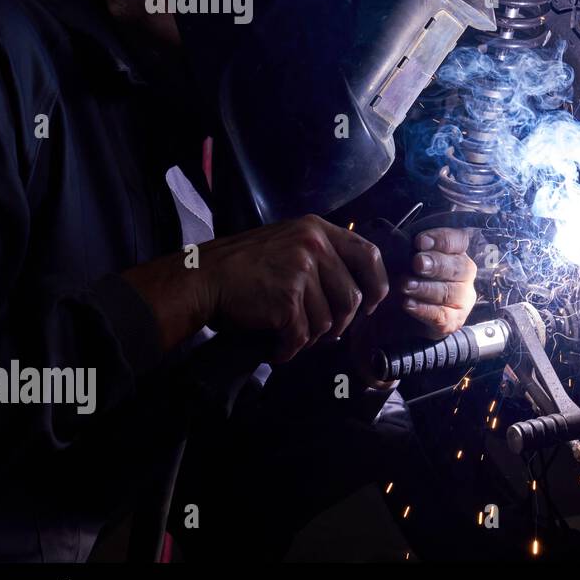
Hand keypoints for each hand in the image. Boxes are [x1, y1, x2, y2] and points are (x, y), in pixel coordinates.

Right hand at [123, 214, 389, 361]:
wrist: (203, 278)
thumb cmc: (245, 268)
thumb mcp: (288, 243)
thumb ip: (322, 257)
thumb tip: (358, 292)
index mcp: (317, 230)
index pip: (369, 254)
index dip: (377, 284)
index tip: (371, 305)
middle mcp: (314, 245)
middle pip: (351, 297)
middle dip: (340, 324)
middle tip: (323, 332)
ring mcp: (301, 270)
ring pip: (328, 321)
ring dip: (311, 337)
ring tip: (291, 335)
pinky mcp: (287, 297)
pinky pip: (302, 335)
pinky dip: (290, 349)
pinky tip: (278, 348)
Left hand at [399, 227, 477, 335]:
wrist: (403, 316)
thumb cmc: (408, 277)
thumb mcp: (407, 259)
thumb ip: (409, 249)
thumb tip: (399, 241)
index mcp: (457, 253)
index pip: (459, 240)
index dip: (441, 240)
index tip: (419, 241)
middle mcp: (465, 274)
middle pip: (459, 267)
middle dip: (436, 264)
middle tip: (417, 263)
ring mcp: (462, 299)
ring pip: (450, 292)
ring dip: (426, 288)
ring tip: (406, 286)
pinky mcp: (453, 321)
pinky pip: (442, 315)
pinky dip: (424, 310)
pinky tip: (408, 304)